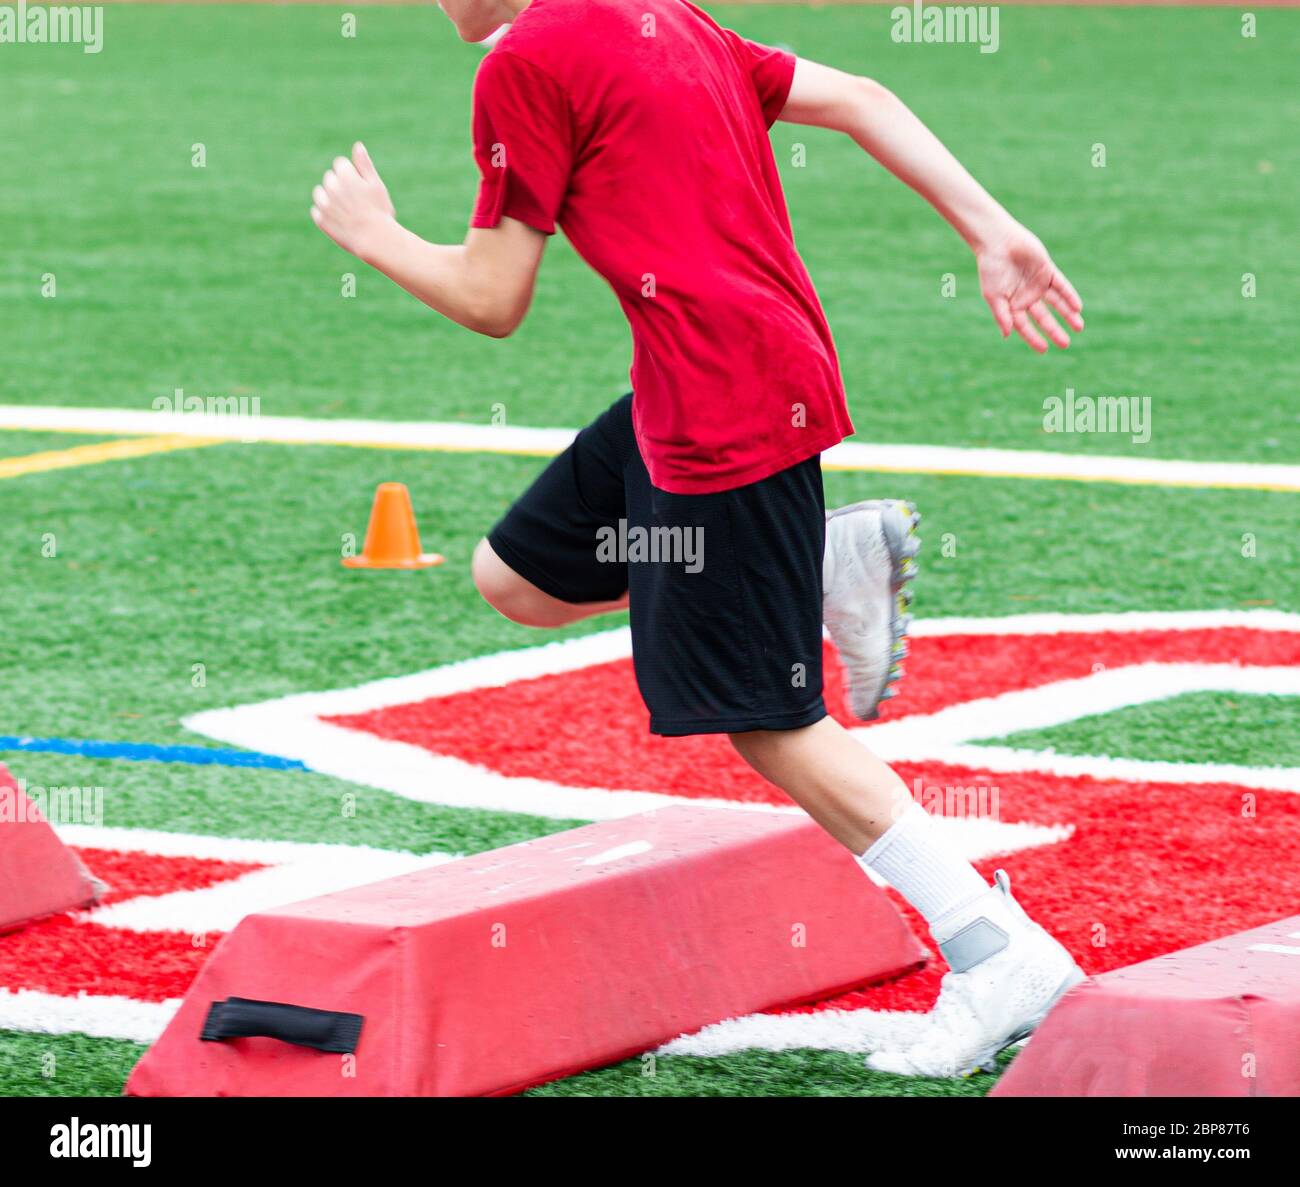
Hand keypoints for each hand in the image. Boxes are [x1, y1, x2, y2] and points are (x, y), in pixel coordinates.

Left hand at [310, 142, 396, 261]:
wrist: (375, 241)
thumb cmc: (379, 212)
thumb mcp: (376, 185)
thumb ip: (364, 164)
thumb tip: (357, 146)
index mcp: (345, 174)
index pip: (340, 164)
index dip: (351, 175)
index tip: (360, 188)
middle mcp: (331, 186)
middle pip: (330, 177)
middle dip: (340, 186)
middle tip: (356, 202)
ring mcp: (324, 203)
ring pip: (320, 193)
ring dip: (330, 198)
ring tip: (346, 211)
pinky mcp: (320, 219)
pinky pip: (317, 210)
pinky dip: (326, 214)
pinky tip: (340, 220)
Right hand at [976, 224, 1083, 351]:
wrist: (998, 241)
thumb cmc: (991, 269)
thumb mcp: (993, 295)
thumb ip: (1001, 315)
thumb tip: (1007, 335)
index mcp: (1012, 305)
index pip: (1024, 326)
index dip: (1034, 338)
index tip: (1044, 349)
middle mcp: (1026, 297)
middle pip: (1044, 318)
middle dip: (1054, 330)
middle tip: (1066, 344)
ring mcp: (1038, 284)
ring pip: (1056, 303)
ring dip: (1068, 315)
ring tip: (1079, 327)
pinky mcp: (1047, 271)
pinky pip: (1061, 286)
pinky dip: (1069, 296)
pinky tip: (1077, 307)